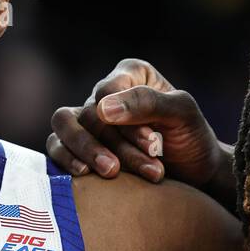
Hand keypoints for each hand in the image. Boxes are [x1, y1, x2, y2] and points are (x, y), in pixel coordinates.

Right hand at [47, 58, 228, 192]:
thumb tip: (101, 109)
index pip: (107, 91)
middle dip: (115, 145)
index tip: (152, 143)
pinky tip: (83, 175)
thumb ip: (146, 102)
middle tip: (133, 167)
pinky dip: (67, 161)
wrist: (192, 174)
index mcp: (130, 75)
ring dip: (88, 153)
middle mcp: (104, 94)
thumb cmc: (190, 138)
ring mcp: (87, 121)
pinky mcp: (76, 147)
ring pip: (65, 129)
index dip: (125, 120)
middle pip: (89, 115)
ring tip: (113, 173)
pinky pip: (57, 148)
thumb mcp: (182, 113)